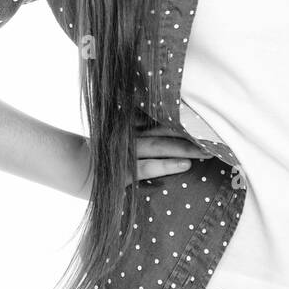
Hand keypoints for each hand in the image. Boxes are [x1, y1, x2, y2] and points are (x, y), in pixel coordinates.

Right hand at [74, 130, 214, 196]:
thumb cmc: (100, 151)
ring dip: (187, 148)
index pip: (163, 118)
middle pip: (167, 131)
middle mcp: (131, 134)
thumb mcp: (120, 131)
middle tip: (218, 137)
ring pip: (162, 146)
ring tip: (208, 151)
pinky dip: (167, 165)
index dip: (186, 120)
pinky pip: (148, 167)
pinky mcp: (122, 172)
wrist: (69, 165)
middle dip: (193, 135)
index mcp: (132, 123)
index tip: (208, 121)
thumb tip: (168, 116)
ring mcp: (127, 152)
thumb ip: (139, 124)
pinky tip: (185, 165)